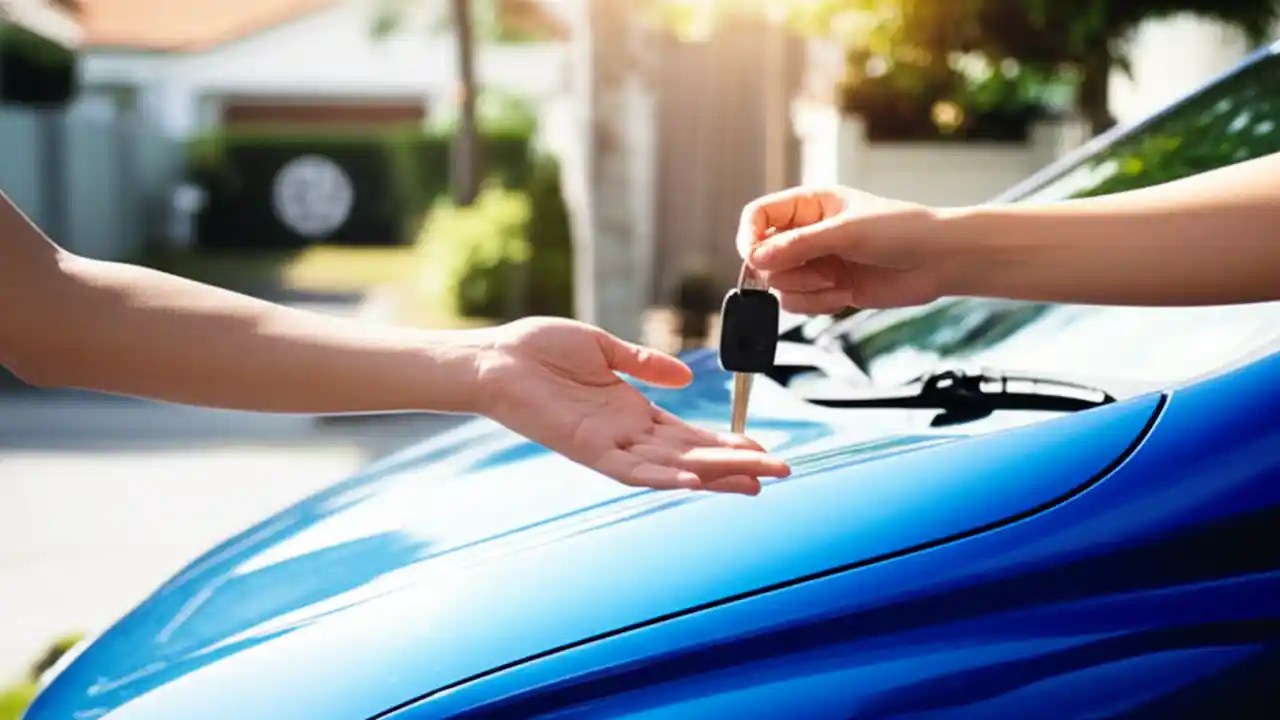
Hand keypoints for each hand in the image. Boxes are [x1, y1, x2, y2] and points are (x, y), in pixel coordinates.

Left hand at [477, 318, 789, 494]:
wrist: (494, 358)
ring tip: (757, 480)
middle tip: (780, 472)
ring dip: (715, 476)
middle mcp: (626, 435)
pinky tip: (696, 482)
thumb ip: (645, 363)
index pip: (690, 435)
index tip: (763, 448)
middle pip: (692, 457)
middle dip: (736, 465)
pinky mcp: (586, 450)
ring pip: (673, 469)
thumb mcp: (603, 349)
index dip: (726, 442)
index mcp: (632, 411)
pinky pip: (632, 471)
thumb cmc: (538, 349)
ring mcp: (608, 446)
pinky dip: (664, 479)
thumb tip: (684, 376)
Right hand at [737, 186, 943, 312]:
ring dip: (806, 290)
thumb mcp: (845, 232)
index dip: (750, 238)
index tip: (756, 259)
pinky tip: (844, 295)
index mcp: (808, 204)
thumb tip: (754, 258)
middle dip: (789, 271)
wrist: (937, 261)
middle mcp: (807, 232)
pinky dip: (818, 304)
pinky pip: (798, 303)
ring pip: (779, 285)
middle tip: (821, 270)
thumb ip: (797, 245)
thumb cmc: (900, 231)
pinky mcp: (826, 288)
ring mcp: (816, 262)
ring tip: (838, 282)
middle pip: (764, 257)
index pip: (758, 216)